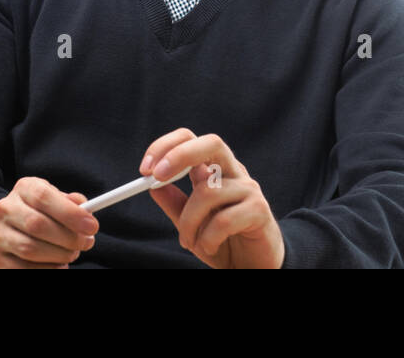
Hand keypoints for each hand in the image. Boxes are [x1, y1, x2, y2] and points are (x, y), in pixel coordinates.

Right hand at [0, 176, 98, 267]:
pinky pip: (23, 269)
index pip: (44, 197)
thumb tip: (86, 212)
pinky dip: (47, 269)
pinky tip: (58, 265)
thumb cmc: (45, 211)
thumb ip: (73, 203)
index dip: (70, 213)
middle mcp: (6, 209)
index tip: (92, 227)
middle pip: (37, 224)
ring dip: (59, 255)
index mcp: (24, 188)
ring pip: (30, 249)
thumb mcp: (58, 199)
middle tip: (86, 243)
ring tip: (72, 253)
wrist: (15, 225)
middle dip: (68, 237)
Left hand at [141, 128, 284, 268]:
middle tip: (156, 176)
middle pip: (211, 143)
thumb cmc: (224, 239)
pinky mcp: (259, 210)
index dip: (166, 147)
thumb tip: (153, 187)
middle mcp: (233, 172)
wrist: (253, 264)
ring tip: (188, 242)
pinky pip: (224, 220)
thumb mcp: (191, 222)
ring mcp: (248, 189)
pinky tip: (209, 247)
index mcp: (214, 170)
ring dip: (188, 222)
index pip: (191, 139)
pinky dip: (208, 238)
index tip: (145, 170)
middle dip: (180, 154)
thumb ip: (175, 203)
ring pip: (208, 192)